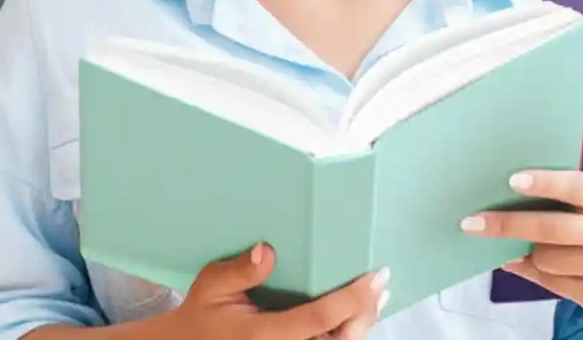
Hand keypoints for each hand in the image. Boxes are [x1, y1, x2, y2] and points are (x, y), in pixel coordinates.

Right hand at [172, 243, 390, 338]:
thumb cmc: (202, 316)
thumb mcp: (211, 286)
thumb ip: (239, 270)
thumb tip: (268, 251)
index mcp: (264, 335)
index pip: (320, 317)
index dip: (353, 298)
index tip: (375, 277)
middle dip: (365, 314)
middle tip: (380, 285)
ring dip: (361, 325)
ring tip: (375, 297)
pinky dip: (346, 333)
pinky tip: (358, 315)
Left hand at [460, 170, 582, 312]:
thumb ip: (564, 194)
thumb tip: (507, 194)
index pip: (576, 187)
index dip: (544, 183)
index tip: (512, 180)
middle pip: (552, 229)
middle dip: (508, 225)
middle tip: (472, 222)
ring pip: (546, 258)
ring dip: (527, 250)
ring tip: (527, 242)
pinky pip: (548, 281)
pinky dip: (533, 269)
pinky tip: (531, 260)